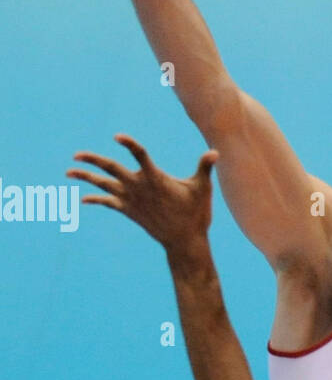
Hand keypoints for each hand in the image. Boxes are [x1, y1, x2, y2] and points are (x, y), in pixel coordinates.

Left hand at [68, 136, 217, 253]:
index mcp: (156, 178)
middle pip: (111, 169)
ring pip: (104, 186)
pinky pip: (108, 203)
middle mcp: (139, 188)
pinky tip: (83, 198)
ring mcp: (132, 201)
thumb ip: (204, 167)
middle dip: (93, 161)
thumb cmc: (195, 214)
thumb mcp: (202, 188)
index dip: (129, 145)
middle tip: (76, 154)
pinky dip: (96, 199)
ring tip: (69, 171)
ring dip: (86, 178)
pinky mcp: (130, 212)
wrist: (184, 242)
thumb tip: (214, 152)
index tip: (118, 137)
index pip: (140, 155)